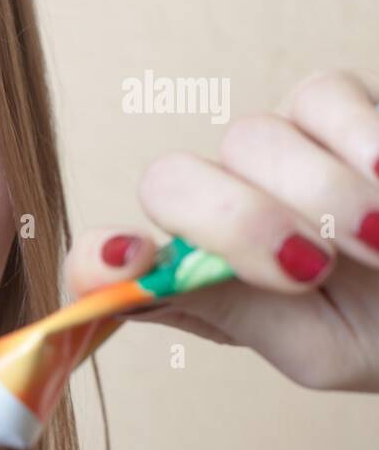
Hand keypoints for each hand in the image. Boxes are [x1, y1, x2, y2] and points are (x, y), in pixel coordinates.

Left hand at [66, 69, 378, 393]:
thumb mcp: (317, 351)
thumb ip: (231, 313)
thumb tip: (141, 278)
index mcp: (194, 283)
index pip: (102, 263)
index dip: (97, 258)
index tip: (133, 258)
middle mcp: (218, 213)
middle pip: (169, 182)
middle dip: (232, 221)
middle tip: (306, 271)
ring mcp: (273, 160)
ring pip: (251, 140)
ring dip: (316, 195)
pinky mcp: (338, 112)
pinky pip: (321, 98)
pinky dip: (358, 138)